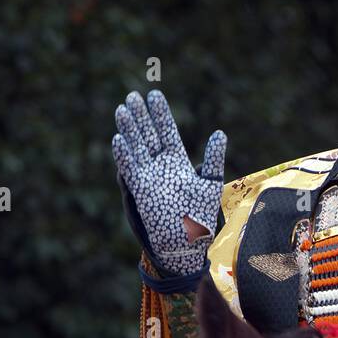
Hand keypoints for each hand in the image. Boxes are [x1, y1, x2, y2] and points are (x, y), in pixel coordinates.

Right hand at [112, 90, 225, 275]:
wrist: (188, 242)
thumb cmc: (202, 216)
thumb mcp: (211, 184)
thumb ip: (214, 159)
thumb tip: (219, 133)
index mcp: (178, 161)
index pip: (167, 131)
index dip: (160, 114)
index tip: (154, 95)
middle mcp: (161, 166)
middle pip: (148, 135)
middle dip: (141, 116)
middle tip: (132, 95)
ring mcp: (149, 177)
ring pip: (137, 148)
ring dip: (130, 129)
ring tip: (122, 109)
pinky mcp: (140, 190)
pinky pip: (130, 169)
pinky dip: (124, 155)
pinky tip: (118, 139)